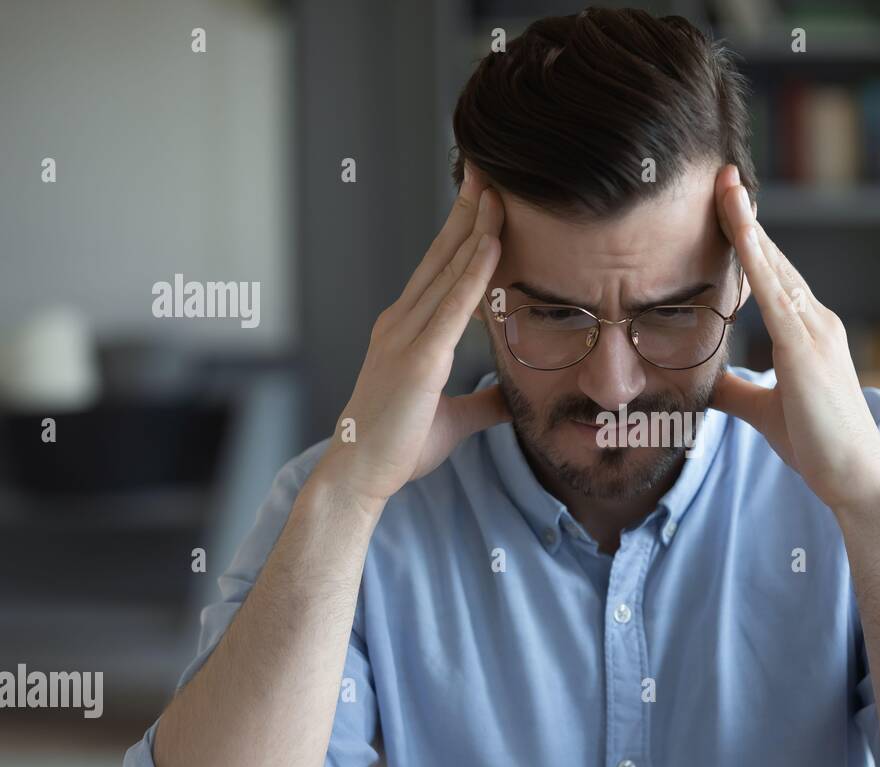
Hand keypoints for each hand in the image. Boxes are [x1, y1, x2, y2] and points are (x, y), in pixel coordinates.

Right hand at [316, 163, 508, 512]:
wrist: (358, 476)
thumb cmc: (396, 448)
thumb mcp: (452, 419)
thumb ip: (482, 401)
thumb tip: (511, 396)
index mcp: (406, 332)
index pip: (440, 270)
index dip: (462, 231)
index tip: (483, 197)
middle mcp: (401, 323)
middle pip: (441, 255)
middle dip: (466, 210)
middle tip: (486, 167)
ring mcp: (406, 337)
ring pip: (448, 270)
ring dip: (475, 227)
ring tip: (497, 187)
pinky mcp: (418, 359)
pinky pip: (453, 306)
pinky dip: (474, 272)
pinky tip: (493, 243)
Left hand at [709, 165, 879, 514]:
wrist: (855, 478)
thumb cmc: (819, 447)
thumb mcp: (766, 412)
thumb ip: (740, 392)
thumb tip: (709, 383)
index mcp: (808, 333)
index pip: (771, 276)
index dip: (748, 241)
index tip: (726, 207)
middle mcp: (817, 321)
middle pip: (773, 259)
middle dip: (745, 217)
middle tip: (721, 176)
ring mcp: (815, 330)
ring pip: (773, 265)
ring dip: (747, 223)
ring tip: (724, 185)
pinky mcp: (805, 347)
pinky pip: (772, 292)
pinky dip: (752, 256)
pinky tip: (735, 227)